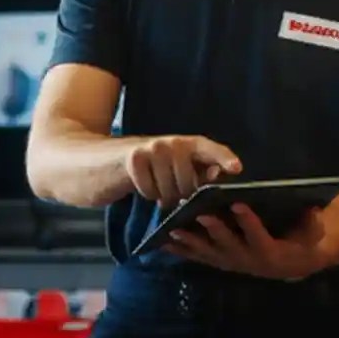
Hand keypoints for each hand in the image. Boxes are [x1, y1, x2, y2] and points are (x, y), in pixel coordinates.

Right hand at [124, 135, 241, 208]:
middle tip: (172, 195)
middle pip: (188, 182)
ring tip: (156, 188)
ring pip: (169, 189)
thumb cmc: (146, 169)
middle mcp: (171, 142)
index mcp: (185, 143)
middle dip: (181, 195)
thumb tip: (218, 175)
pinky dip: (146, 193)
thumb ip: (198, 172)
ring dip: (163, 196)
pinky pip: (150, 191)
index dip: (223, 157)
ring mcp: (152, 148)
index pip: (208, 148)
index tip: (237, 168)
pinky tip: (140, 184)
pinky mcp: (134, 159)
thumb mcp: (173, 168)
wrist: (101, 159)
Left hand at [163, 204, 325, 279]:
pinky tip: (164, 240)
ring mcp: (232, 262)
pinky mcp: (220, 261)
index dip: (249, 222)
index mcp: (271, 251)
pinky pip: (199, 256)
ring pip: (209, 253)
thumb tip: (311, 208)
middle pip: (228, 246)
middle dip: (214, 230)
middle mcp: (249, 260)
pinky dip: (182, 249)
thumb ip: (312, 221)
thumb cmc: (304, 237)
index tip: (239, 205)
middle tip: (200, 214)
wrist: (297, 261)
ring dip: (191, 242)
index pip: (259, 236)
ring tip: (174, 229)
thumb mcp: (312, 229)